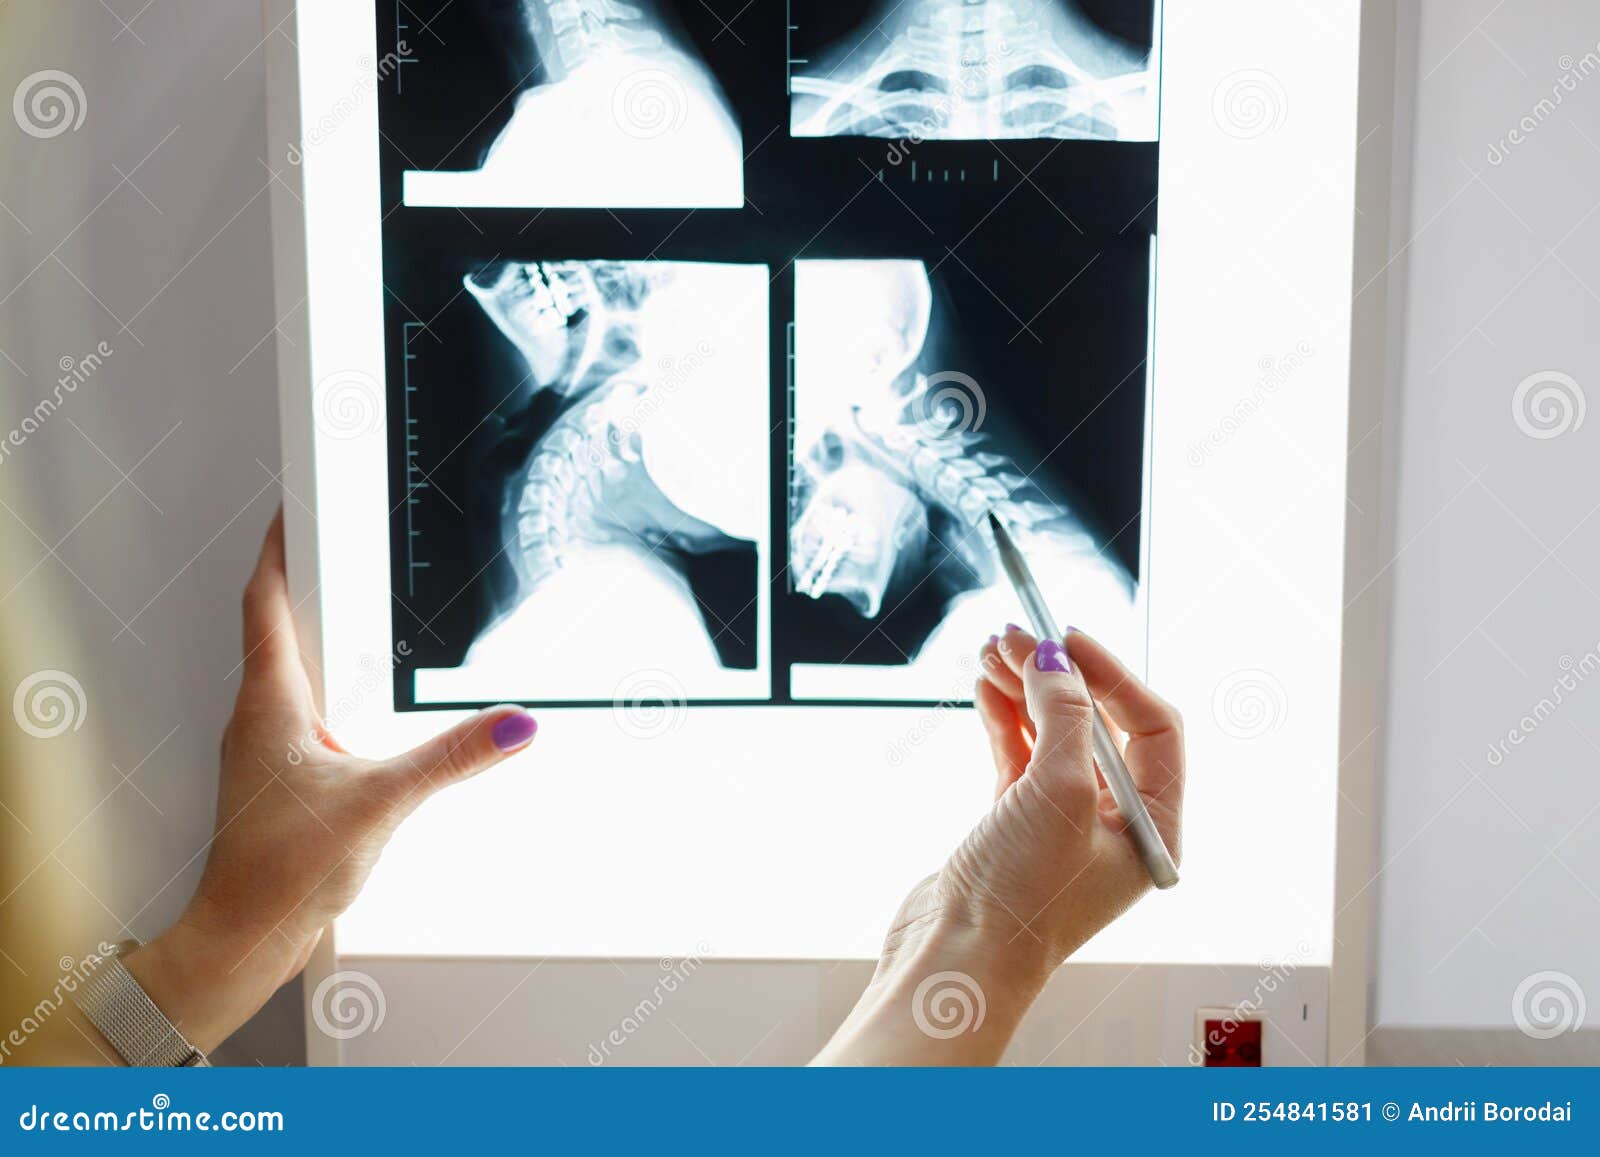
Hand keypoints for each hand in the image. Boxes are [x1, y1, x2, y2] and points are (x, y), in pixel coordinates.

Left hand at [118, 510, 538, 1055]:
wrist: (240, 940)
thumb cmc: (277, 873)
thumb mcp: (382, 802)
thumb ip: (452, 758)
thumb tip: (510, 724)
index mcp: (270, 701)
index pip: (264, 598)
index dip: (278, 546)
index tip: (295, 507)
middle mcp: (259, 716)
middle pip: (275, 625)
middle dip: (306, 581)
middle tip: (339, 546)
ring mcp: (265, 749)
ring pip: (288, 670)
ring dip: (319, 637)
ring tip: (360, 618)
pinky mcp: (279, 780)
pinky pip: (302, 713)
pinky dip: (330, 691)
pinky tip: (365, 713)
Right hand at [815, 626, 1183, 1064]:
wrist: (955, 960)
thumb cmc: (1020, 902)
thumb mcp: (1059, 793)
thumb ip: (1066, 715)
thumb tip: (1056, 657)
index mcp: (1153, 829)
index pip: (1153, 728)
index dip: (1112, 675)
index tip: (1067, 639)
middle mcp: (1114, 827)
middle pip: (1098, 725)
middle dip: (1058, 675)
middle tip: (1017, 634)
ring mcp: (1063, 827)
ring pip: (1052, 735)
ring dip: (1024, 689)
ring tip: (992, 649)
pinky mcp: (1015, 827)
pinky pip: (1018, 757)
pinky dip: (1003, 719)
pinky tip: (986, 687)